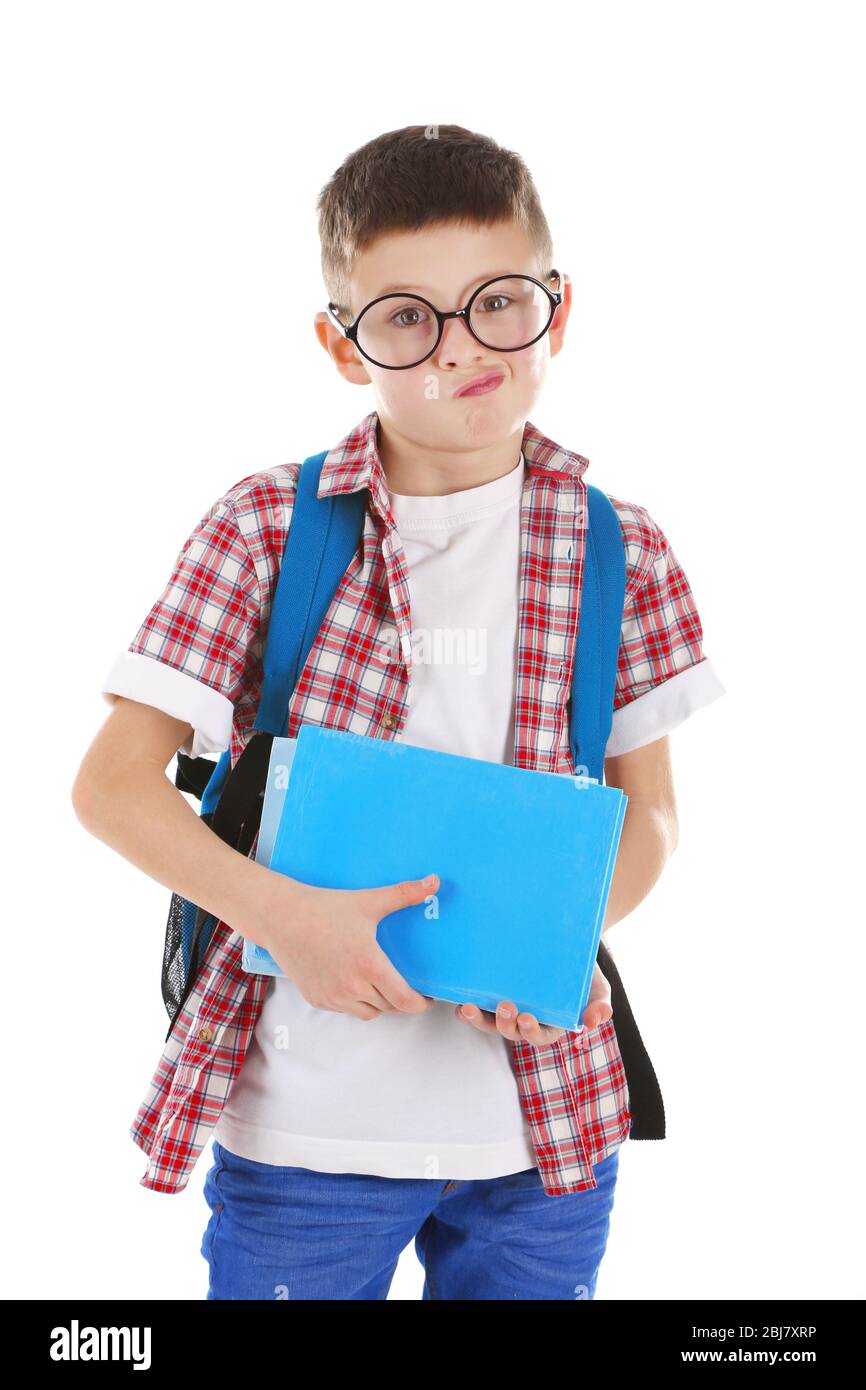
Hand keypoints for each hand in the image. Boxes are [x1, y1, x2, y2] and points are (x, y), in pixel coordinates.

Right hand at [256, 870, 440, 1020]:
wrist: (281, 917)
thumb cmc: (324, 908)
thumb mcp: (368, 902)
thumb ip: (404, 894)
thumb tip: (434, 882)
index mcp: (369, 966)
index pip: (405, 1000)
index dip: (420, 1003)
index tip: (426, 996)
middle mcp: (352, 987)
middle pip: (389, 1007)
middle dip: (401, 1000)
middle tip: (406, 984)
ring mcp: (333, 996)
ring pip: (368, 1012)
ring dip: (379, 1002)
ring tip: (382, 983)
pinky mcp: (317, 999)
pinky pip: (345, 1009)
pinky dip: (354, 1001)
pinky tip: (355, 981)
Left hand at [454, 960, 612, 1047]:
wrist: (564, 940)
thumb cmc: (582, 969)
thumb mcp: (597, 986)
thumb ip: (599, 1005)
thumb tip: (595, 1021)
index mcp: (551, 1024)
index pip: (539, 1036)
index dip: (530, 1031)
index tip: (526, 1017)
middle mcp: (525, 1020)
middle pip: (511, 1031)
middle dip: (505, 1023)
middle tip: (505, 1006)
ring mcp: (506, 1008)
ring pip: (489, 1022)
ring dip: (477, 1019)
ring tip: (468, 1007)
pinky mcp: (491, 993)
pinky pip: (476, 1006)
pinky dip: (466, 1009)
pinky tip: (457, 1002)